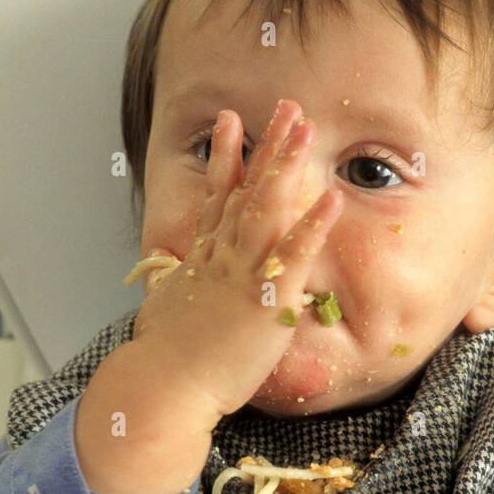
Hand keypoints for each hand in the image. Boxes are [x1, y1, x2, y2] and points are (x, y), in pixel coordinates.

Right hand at [131, 99, 343, 420]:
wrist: (163, 385)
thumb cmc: (161, 365)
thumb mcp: (164, 319)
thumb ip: (174, 301)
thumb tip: (171, 299)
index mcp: (199, 263)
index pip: (216, 201)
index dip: (226, 161)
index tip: (231, 123)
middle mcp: (220, 258)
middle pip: (246, 192)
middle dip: (267, 147)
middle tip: (285, 108)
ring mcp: (242, 274)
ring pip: (267, 207)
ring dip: (288, 165)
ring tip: (307, 128)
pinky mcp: (266, 299)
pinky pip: (294, 255)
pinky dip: (313, 225)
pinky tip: (332, 198)